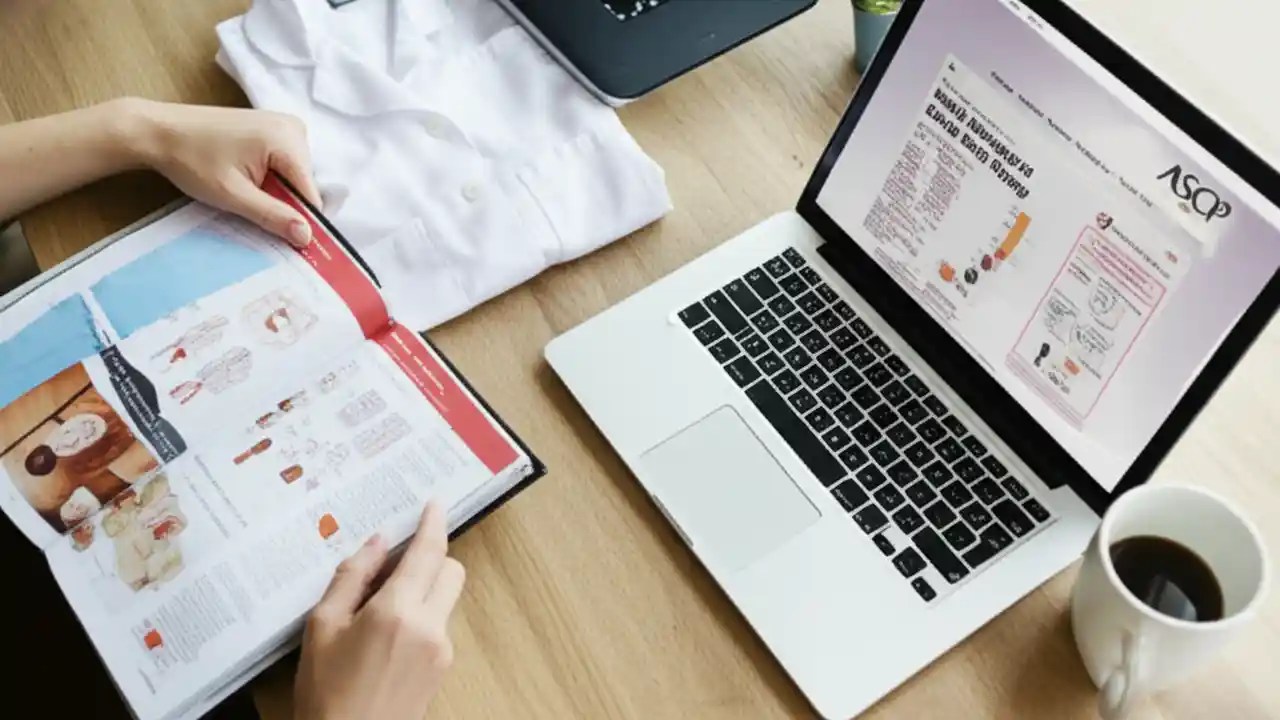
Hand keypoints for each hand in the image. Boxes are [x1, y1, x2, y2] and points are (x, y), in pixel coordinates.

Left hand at [130, 100, 323, 246]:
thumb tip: (307, 237)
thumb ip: (273, 216)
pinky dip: (270, 180)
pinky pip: (284, 165)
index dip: (301, 220)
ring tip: (243, 190)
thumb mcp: (233, 195)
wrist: (158, 131)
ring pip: (295, 177)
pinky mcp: (272, 128)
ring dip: (276, 193)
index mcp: (288, 139)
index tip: (288, 242)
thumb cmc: (191, 160)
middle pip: (304, 185)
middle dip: (284, 204)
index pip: (311, 194)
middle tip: (249, 207)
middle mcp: (293, 128)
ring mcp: (283, 125)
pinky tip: (245, 180)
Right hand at [295, 502, 465, 719]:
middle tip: (394, 564)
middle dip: (431, 558)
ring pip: (446, 598)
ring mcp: (442, 650)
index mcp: (398, 612)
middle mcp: (430, 627)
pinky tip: (386, 636)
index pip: (429, 552)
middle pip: (451, 570)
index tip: (436, 503)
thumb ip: (351, 577)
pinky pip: (439, 626)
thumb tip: (377, 543)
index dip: (435, 523)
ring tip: (378, 609)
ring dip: (424, 589)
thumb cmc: (325, 693)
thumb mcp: (321, 628)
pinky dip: (421, 616)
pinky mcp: (444, 669)